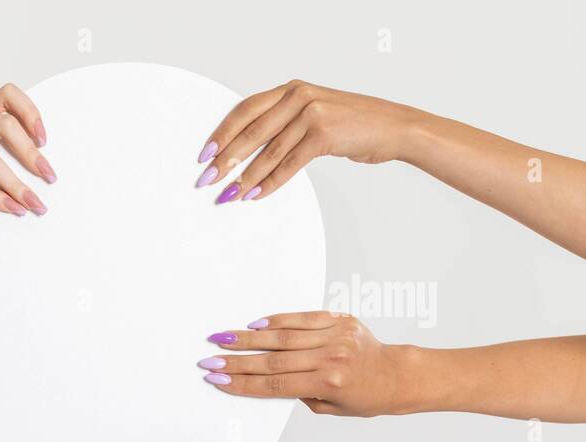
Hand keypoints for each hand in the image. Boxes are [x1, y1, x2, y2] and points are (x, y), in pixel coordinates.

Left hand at [195, 80, 424, 202]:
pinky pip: (288, 164)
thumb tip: (245, 151)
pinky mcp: (324, 134)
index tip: (204, 154)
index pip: (245, 110)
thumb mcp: (314, 114)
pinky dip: (269, 183)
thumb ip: (283, 123)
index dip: (222, 133)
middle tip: (207, 179)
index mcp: (291, 89)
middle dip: (226, 158)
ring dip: (245, 176)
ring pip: (268, 151)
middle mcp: (298, 96)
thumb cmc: (352, 124)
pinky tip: (254, 195)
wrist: (393, 126)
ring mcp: (312, 113)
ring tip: (228, 194)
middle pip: (251, 130)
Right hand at [199, 311, 410, 415]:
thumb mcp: (329, 407)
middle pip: (272, 360)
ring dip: (248, 337)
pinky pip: (303, 318)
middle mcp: (331, 358)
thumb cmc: (366, 397)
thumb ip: (298, 392)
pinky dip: (277, 320)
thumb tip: (266, 377)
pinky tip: (256, 323)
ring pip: (283, 336)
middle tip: (209, 360)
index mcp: (327, 384)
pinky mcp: (340, 320)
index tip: (217, 381)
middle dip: (236, 361)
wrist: (399, 375)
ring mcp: (336, 336)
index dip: (242, 383)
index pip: (274, 384)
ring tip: (223, 338)